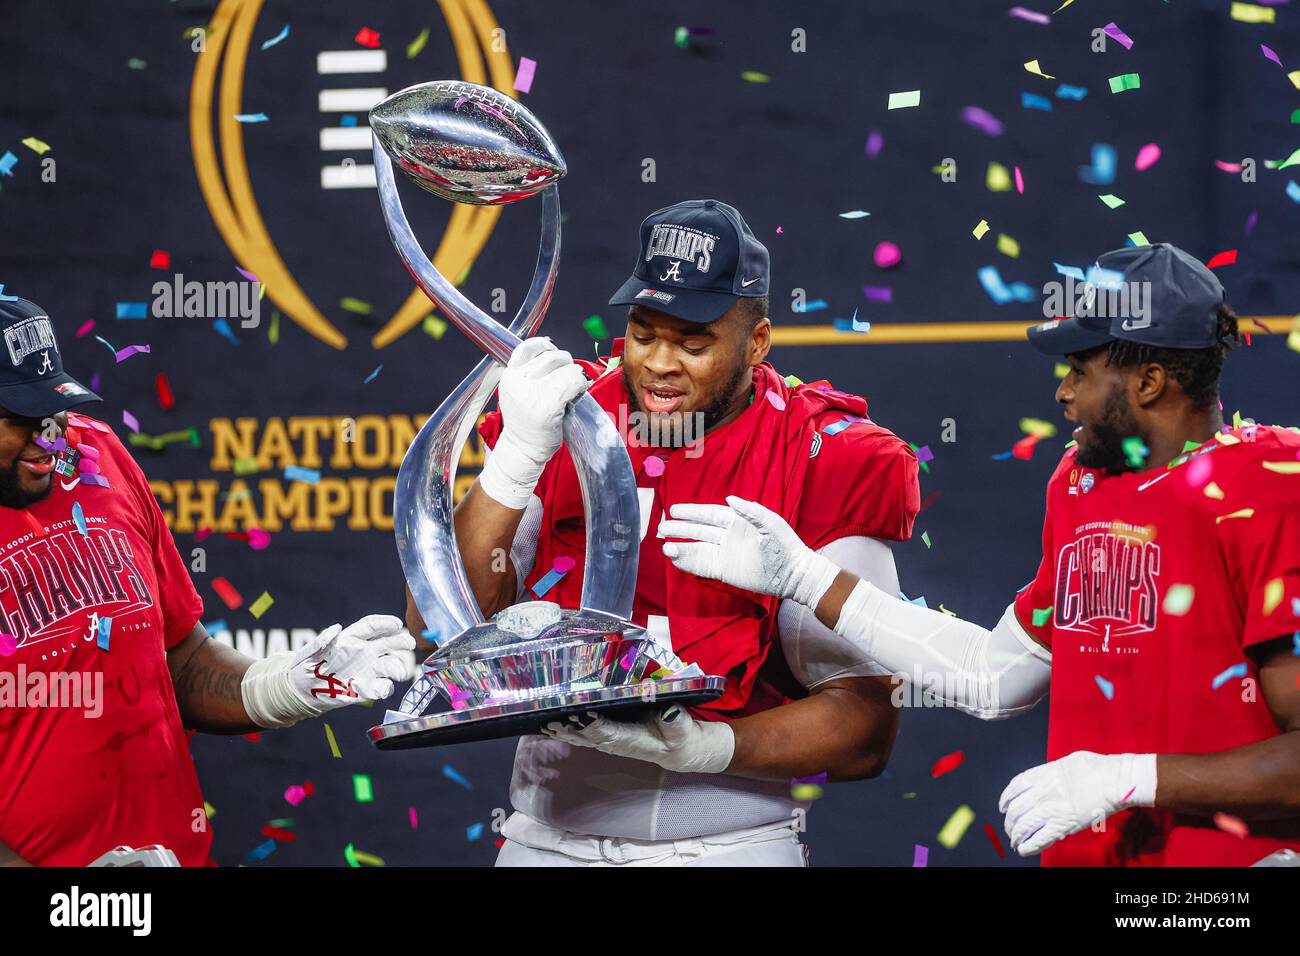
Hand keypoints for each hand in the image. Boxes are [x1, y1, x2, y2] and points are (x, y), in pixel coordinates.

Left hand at [241, 615, 415, 727]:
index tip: (397, 624)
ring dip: (398, 667)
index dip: (385, 623)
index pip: (371, 627)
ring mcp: (367, 670)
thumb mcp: (309, 653)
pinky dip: (385, 687)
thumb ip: (323, 640)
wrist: (302, 692)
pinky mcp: (366, 688)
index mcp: (351, 639)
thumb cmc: (305, 667)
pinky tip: (382, 688)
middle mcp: (364, 652)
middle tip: (409, 644)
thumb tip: (336, 628)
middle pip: (388, 643)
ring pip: (390, 665)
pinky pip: (381, 686)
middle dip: (400, 642)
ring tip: (399, 672)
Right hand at [478, 336, 589, 508]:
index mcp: (509, 376)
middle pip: (553, 356)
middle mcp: (518, 382)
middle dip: (566, 365)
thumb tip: (550, 346)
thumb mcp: (519, 392)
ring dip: (575, 378)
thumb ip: (530, 372)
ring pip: (567, 368)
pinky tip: (576, 397)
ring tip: (569, 393)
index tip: (553, 353)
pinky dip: (580, 387)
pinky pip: (574, 383)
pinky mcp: (548, 406)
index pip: (528, 347)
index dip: (545, 346)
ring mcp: (532, 394)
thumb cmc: (527, 421)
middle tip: (567, 382)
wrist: (523, 451)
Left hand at [541, 705, 734, 773]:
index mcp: (631, 739)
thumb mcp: (683, 728)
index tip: (581, 712)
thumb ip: (676, 721)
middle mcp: (616, 742)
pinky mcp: (609, 736)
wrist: (680, 750)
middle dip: (568, 728)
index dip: (593, 724)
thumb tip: (670, 711)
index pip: (607, 731)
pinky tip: (553, 726)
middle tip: (550, 718)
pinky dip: (568, 730)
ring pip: (582, 736)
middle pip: (587, 736)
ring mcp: (610, 740)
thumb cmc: (681, 737)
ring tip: (544, 723)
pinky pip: (584, 734)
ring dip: (563, 731)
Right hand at [659, 495, 839, 606]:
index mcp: (737, 521)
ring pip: (697, 548)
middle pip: (698, 530)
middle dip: (680, 529)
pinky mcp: (724, 571)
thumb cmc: (785, 546)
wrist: (793, 574)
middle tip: (661, 527)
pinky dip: (688, 562)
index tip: (674, 510)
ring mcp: (725, 554)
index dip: (692, 512)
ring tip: (664, 546)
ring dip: (680, 547)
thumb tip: (729, 498)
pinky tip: (675, 559)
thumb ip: (751, 510)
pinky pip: (702, 565)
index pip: (709, 514)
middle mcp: (727, 536)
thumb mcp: (771, 523)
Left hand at [998, 751, 1156, 855]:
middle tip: (1010, 828)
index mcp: (1041, 775)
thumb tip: (1049, 776)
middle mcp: (1041, 793)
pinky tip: (1023, 850)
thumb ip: (1053, 771)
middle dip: (1009, 822)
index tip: (1003, 806)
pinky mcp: (1064, 826)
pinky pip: (1040, 839)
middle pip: (1015, 810)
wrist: (1113, 781)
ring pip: (1023, 826)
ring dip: (1015, 836)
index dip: (1005, 799)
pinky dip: (1029, 847)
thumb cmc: (1097, 768)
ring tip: (1014, 841)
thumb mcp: (1067, 762)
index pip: (1014, 788)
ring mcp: (1051, 810)